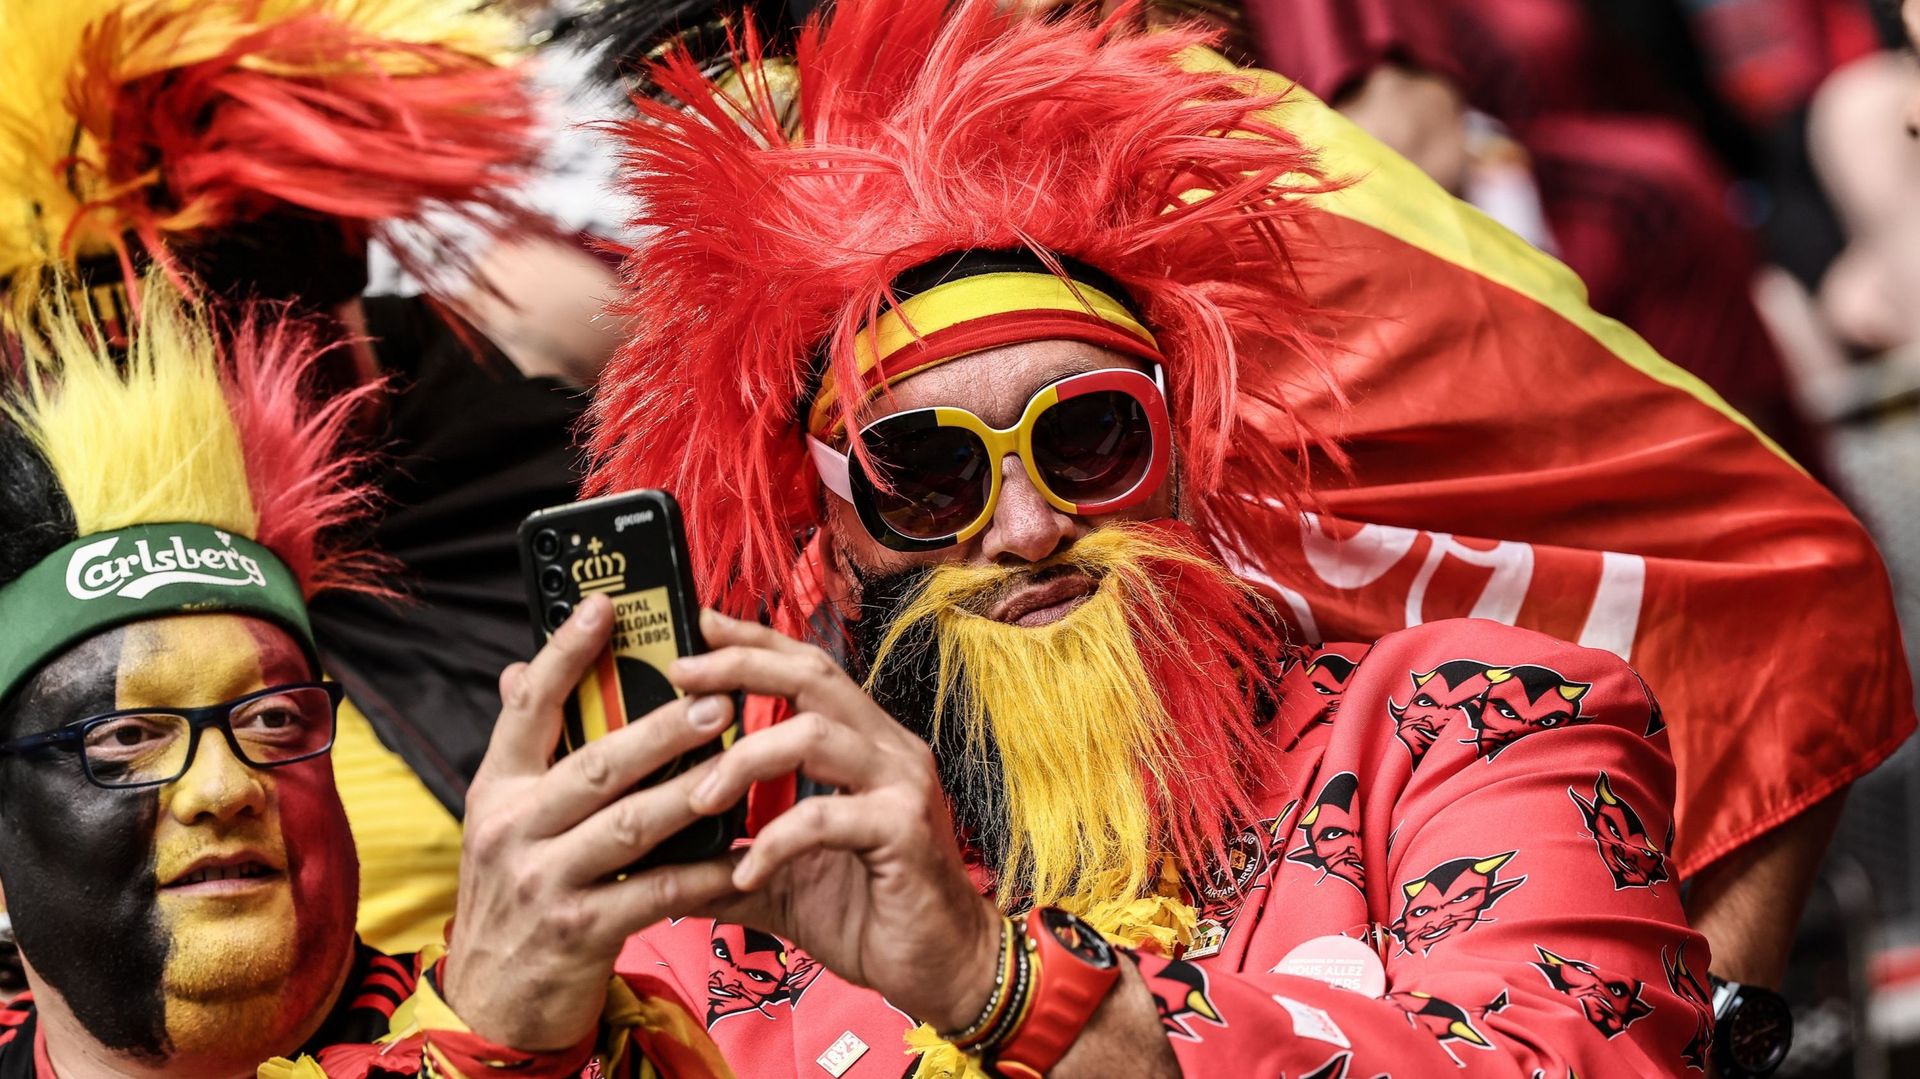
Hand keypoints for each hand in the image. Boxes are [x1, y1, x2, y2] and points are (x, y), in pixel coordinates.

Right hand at [443, 594, 743, 1051]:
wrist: (495, 1006)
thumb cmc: (519, 898)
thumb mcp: (504, 821)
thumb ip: (525, 751)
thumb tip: (520, 668)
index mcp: (497, 789)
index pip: (529, 709)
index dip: (566, 654)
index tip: (606, 605)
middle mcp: (511, 829)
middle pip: (594, 764)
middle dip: (659, 728)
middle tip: (719, 699)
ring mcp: (543, 881)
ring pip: (629, 825)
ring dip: (691, 792)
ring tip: (740, 762)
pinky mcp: (578, 932)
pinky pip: (655, 893)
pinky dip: (704, 874)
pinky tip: (743, 857)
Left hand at [672, 611, 1002, 1031]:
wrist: (941, 969)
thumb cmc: (869, 916)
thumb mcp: (781, 880)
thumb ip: (724, 861)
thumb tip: (654, 864)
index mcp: (865, 745)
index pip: (808, 669)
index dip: (755, 641)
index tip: (700, 625)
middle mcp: (888, 749)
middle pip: (813, 677)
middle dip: (742, 666)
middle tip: (682, 675)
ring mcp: (901, 785)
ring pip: (816, 735)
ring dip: (745, 759)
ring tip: (697, 798)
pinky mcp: (904, 831)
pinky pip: (826, 818)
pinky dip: (774, 841)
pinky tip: (745, 872)